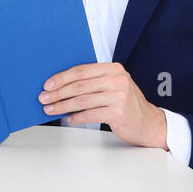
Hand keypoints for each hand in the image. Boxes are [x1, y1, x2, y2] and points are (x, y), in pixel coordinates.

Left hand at [39, 62, 167, 148]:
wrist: (149, 123)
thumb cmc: (125, 103)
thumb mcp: (113, 85)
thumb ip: (93, 81)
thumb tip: (60, 84)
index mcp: (113, 68)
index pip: (81, 70)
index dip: (61, 77)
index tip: (47, 84)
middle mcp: (117, 80)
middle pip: (79, 85)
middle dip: (58, 93)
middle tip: (44, 98)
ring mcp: (119, 96)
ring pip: (82, 100)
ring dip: (62, 106)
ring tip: (50, 109)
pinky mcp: (118, 113)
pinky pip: (90, 114)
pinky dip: (76, 117)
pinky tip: (68, 119)